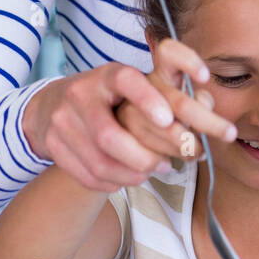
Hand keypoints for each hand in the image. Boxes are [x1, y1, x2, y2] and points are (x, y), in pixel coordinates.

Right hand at [22, 42, 234, 191]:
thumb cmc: (109, 97)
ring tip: (151, 172)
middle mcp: (80, 94)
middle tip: (167, 165)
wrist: (51, 105)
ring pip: (100, 162)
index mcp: (107, 76)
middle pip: (109, 136)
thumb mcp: (131, 84)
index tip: (168, 118)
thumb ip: (164, 91)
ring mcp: (62, 122)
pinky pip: (87, 175)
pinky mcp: (53, 146)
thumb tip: (207, 102)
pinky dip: (112, 182)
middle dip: (143, 157)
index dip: (147, 99)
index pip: (126, 81)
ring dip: (131, 175)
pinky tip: (126, 178)